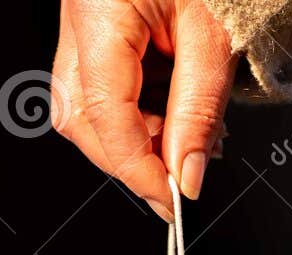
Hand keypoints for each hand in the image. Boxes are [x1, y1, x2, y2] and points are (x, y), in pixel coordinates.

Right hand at [53, 0, 234, 218]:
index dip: (139, 168)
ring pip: (86, 107)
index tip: (174, 199)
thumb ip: (200, 108)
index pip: (106, 115)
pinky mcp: (94, 26)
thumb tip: (187, 174)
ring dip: (133, 136)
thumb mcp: (215, 32)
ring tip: (184, 138)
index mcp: (98, 12)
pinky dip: (137, 110)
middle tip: (180, 176)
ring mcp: (79, 22)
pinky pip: (103, 84)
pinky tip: (173, 112)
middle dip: (130, 156)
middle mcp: (76, 18)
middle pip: (82, 118)